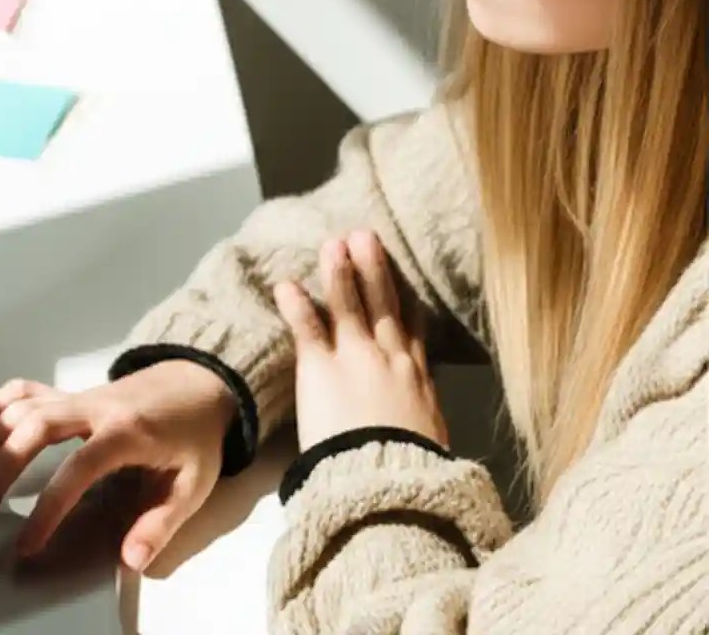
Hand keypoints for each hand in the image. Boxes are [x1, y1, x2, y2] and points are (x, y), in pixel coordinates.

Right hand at [0, 361, 236, 571]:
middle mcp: (93, 408)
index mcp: (126, 432)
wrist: (200, 382)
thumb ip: (160, 523)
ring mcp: (76, 397)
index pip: (78, 468)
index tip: (28, 541)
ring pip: (19, 411)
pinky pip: (22, 390)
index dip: (50, 506)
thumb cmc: (194, 436)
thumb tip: (131, 558)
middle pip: (32, 429)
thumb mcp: (192, 484)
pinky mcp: (67, 393)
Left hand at [272, 231, 447, 451]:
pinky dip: (297, 305)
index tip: (401, 279)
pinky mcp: (322, 368)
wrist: (389, 480)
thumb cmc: (410, 471)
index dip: (404, 301)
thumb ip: (424, 421)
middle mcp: (391, 359)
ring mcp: (356, 358)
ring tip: (334, 243)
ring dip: (340, 273)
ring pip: (350, 306)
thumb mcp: (431, 440)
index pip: (412, 330)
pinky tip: (286, 285)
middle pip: (385, 305)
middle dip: (375, 269)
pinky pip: (308, 328)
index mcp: (418, 379)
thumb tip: (423, 423)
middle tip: (365, 237)